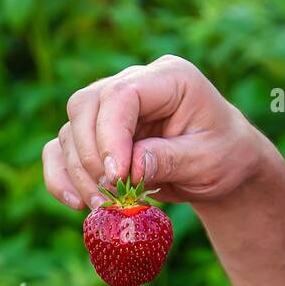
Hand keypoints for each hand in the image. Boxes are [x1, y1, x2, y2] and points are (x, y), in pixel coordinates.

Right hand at [42, 54, 267, 208]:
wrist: (221, 168)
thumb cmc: (223, 156)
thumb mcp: (208, 160)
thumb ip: (170, 160)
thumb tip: (129, 168)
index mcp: (168, 78)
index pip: (121, 94)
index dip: (110, 134)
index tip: (118, 175)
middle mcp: (133, 85)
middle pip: (85, 106)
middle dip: (89, 155)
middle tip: (109, 195)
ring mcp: (110, 110)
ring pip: (70, 131)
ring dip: (78, 174)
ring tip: (102, 207)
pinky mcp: (96, 137)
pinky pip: (61, 151)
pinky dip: (61, 177)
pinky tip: (76, 204)